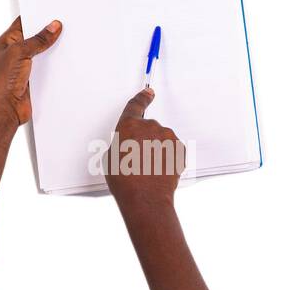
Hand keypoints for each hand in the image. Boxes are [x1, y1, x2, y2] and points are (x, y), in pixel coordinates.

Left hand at [0, 16, 60, 128]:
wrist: (5, 110)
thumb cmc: (1, 83)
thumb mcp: (19, 53)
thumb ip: (37, 40)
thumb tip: (52, 27)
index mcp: (7, 42)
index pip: (23, 22)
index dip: (36, 16)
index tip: (51, 12)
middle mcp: (15, 53)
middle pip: (35, 38)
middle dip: (48, 33)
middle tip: (62, 26)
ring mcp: (25, 66)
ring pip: (43, 53)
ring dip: (52, 51)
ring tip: (65, 43)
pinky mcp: (34, 79)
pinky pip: (48, 68)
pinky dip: (55, 66)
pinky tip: (63, 62)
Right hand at [105, 87, 185, 207]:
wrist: (145, 198)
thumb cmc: (125, 181)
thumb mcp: (110, 157)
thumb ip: (121, 142)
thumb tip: (129, 144)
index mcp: (129, 124)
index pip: (136, 104)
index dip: (142, 97)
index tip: (148, 91)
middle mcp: (150, 126)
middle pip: (148, 127)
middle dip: (144, 140)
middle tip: (137, 160)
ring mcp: (167, 137)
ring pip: (161, 139)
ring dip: (157, 149)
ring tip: (148, 169)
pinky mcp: (179, 149)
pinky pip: (173, 150)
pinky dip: (168, 157)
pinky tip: (159, 171)